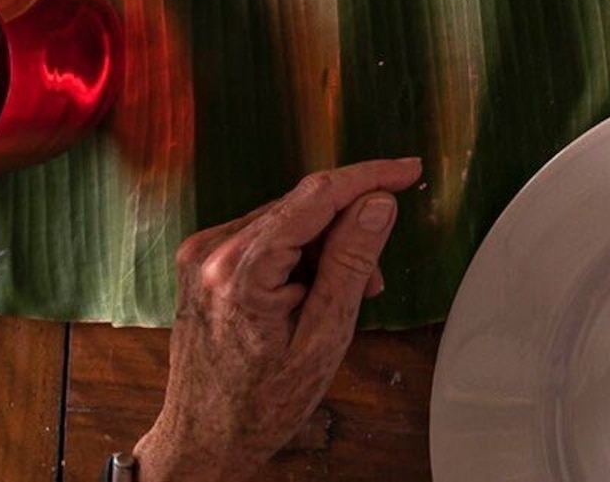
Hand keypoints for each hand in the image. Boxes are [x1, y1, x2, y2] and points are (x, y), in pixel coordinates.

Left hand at [134, 159, 423, 481]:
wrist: (204, 437)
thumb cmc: (264, 402)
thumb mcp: (324, 337)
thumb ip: (350, 263)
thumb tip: (378, 202)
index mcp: (241, 271)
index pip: (317, 196)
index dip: (368, 176)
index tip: (408, 170)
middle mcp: (212, 251)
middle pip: (303, 206)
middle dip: (349, 227)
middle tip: (374, 277)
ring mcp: (202, 254)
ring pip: (287, 219)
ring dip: (325, 245)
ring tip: (343, 295)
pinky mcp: (202, 263)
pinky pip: (266, 236)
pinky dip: (298, 254)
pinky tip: (311, 290)